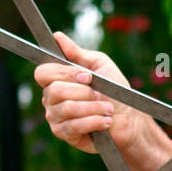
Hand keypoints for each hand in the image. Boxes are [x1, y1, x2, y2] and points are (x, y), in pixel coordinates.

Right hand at [34, 31, 140, 152]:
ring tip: (108, 109)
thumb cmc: (114, 90)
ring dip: (94, 108)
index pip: (43, 73)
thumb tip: (58, 37)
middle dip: (83, 92)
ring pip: (67, 108)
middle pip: (54, 91)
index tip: (87, 77)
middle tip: (99, 95)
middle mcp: (51, 98)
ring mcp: (55, 117)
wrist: (128, 118)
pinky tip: (105, 121)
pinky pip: (74, 126)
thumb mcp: (99, 65)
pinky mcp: (63, 133)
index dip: (64, 73)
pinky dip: (94, 121)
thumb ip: (77, 53)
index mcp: (57, 79)